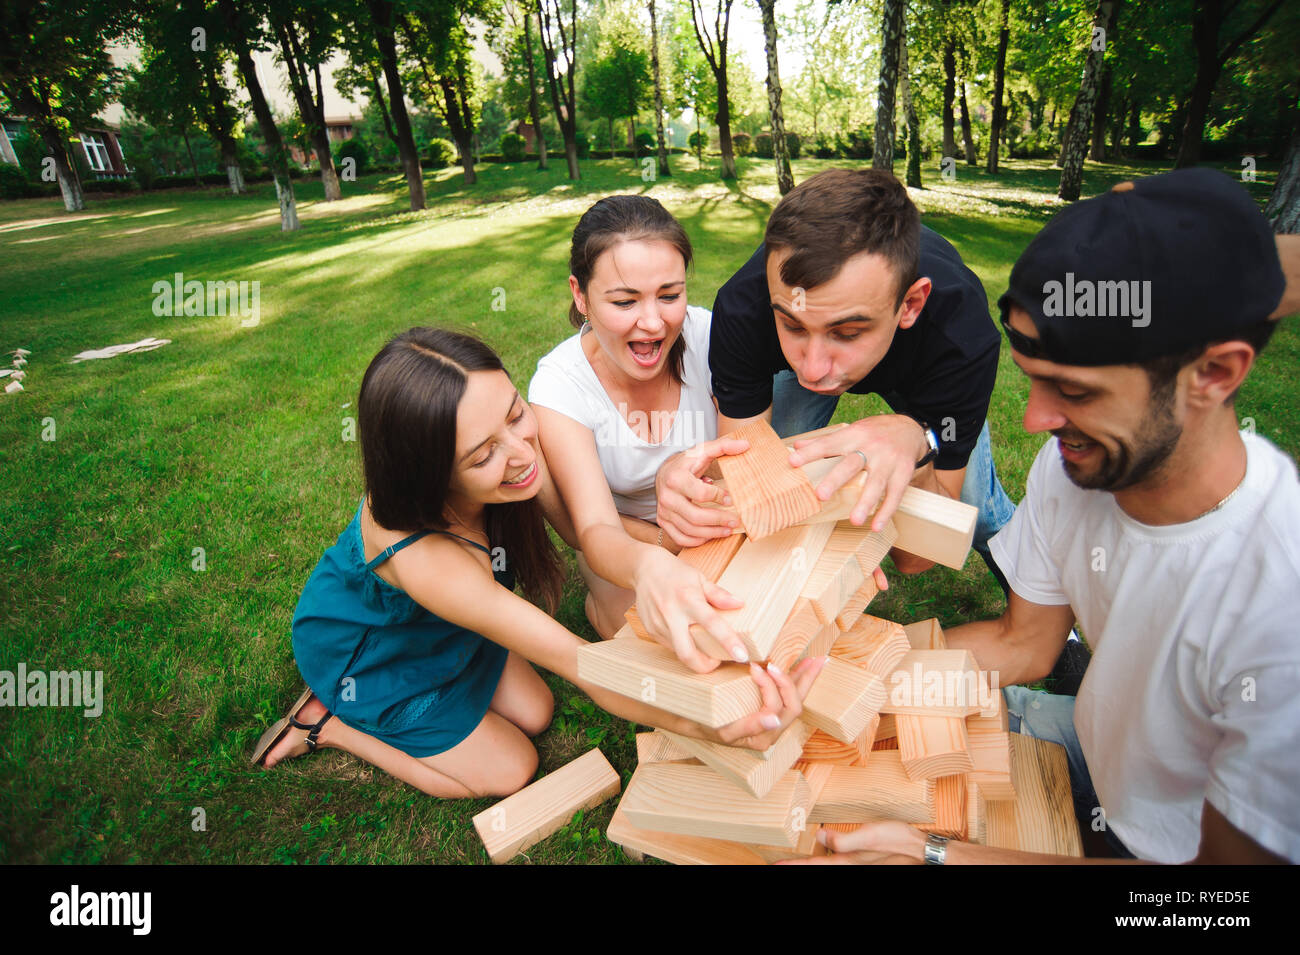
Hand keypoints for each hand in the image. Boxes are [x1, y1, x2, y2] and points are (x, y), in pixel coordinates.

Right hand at [634, 548, 748, 670]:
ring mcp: (658, 624)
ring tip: (705, 648)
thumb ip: (719, 594)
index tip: (741, 655)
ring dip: (694, 656)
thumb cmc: (676, 573)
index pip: (712, 624)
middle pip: (688, 652)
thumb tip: (739, 604)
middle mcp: (672, 614)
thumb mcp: (700, 578)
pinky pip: (670, 646)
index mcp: (689, 599)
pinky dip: (682, 646)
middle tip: (717, 662)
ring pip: (678, 652)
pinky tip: (687, 637)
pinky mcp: (651, 630)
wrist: (645, 568)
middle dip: (705, 666)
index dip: (728, 642)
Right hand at [655, 436, 748, 547]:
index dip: (719, 497)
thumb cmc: (686, 463)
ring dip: (711, 533)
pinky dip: (696, 541)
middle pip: (695, 516)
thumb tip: (745, 445)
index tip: (732, 499)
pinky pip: (679, 538)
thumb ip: (723, 446)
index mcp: (676, 478)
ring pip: (689, 530)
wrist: (664, 472)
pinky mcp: (663, 521)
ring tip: (728, 530)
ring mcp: (663, 511)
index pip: (701, 493)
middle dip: (718, 520)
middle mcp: (667, 496)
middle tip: (736, 521)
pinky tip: (710, 536)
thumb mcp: (703, 451)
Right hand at [713, 656, 823, 750]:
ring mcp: (773, 719)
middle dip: (795, 680)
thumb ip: (749, 726)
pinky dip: (799, 679)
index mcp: (763, 737)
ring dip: (806, 678)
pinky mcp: (771, 709)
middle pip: (794, 704)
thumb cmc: (706, 727)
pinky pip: (789, 694)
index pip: (775, 707)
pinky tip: (805, 665)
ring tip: (817, 660)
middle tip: (790, 660)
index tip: (754, 667)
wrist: (696, 724)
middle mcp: (772, 729)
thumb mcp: (723, 730)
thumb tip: (774, 721)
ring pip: (796, 698)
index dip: (768, 685)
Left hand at [779, 820, 925, 864]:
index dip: (794, 865)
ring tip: (797, 859)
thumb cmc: (898, 841)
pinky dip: (825, 858)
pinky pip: (837, 860)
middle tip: (781, 863)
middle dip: (800, 864)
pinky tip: (824, 851)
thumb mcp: (870, 836)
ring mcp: (856, 863)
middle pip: (819, 865)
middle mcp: (849, 864)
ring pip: (827, 863)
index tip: (775, 865)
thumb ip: (844, 839)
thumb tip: (819, 835)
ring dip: (812, 861)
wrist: (920, 849)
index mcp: (847, 861)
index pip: (814, 865)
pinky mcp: (862, 858)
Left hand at [788, 415, 927, 532]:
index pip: (828, 443)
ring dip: (866, 502)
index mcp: (853, 435)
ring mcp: (888, 461)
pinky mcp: (903, 473)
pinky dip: (886, 511)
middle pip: (852, 464)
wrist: (911, 429)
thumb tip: (796, 445)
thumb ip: (825, 441)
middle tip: (820, 496)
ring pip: (876, 483)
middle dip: (836, 480)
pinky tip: (876, 526)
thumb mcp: (851, 431)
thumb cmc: (874, 433)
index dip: (810, 453)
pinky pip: (895, 495)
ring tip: (854, 520)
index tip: (792, 462)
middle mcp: (871, 447)